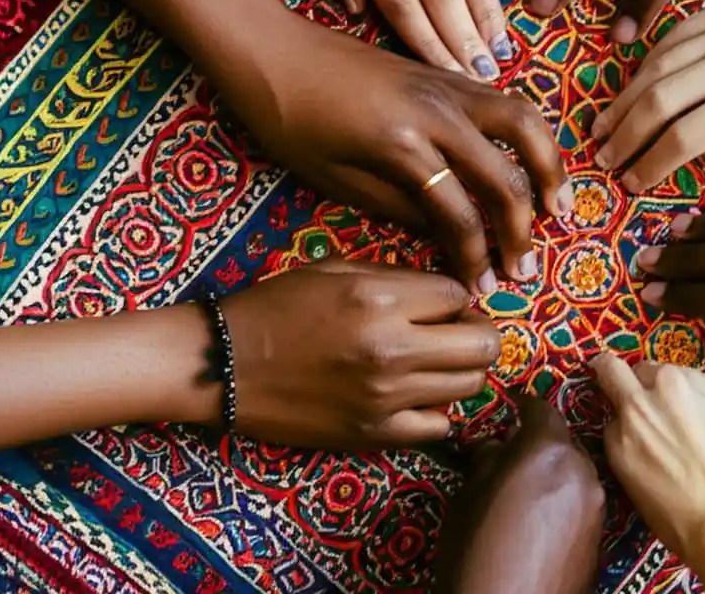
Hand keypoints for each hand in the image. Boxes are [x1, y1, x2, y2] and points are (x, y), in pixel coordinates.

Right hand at [215, 260, 497, 448]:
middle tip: (456, 333)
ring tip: (433, 363)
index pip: (460, 295)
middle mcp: (392, 348)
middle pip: (483, 345)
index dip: (454, 299)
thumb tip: (448, 294)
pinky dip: (437, 410)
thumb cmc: (275, 308)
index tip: (439, 305)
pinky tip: (415, 396)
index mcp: (380, 298)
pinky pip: (440, 426)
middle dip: (477, 334)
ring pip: (469, 385)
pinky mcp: (375, 433)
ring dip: (460, 371)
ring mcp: (386, 396)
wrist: (222, 365)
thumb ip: (397, 279)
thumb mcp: (335, 271)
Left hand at [225, 18, 571, 293]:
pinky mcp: (447, 73)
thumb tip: (451, 237)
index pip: (459, 214)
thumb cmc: (292, 122)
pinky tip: (534, 165)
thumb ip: (402, 208)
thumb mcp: (338, 180)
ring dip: (549, 169)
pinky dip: (531, 136)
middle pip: (505, 175)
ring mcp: (447, 85)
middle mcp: (436, 111)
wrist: (275, 51)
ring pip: (524, 125)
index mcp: (402, 144)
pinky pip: (508, 102)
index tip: (482, 288)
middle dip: (521, 228)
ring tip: (560, 210)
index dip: (475, 258)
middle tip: (526, 267)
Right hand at [435, 396, 604, 593]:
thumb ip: (486, 460)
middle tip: (510, 458)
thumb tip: (495, 446)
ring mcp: (596, 507)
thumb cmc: (477, 553)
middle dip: (538, 446)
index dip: (524, 406)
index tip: (513, 406)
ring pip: (575, 474)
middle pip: (562, 443)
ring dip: (553, 475)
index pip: (540, 410)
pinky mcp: (601, 538)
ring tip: (523, 495)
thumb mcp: (467, 496)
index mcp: (547, 452)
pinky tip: (539, 524)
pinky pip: (582, 505)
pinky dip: (563, 504)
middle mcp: (581, 472)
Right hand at [591, 353, 704, 572]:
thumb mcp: (633, 483)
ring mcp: (689, 382)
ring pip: (673, 373)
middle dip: (643, 385)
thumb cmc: (684, 520)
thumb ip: (625, 441)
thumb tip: (633, 428)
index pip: (608, 379)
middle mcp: (652, 392)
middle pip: (637, 368)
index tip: (621, 396)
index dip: (616, 391)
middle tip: (659, 412)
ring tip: (697, 423)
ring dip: (677, 391)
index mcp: (626, 421)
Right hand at [592, 0, 704, 191]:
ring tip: (602, 128)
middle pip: (657, 101)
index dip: (649, 165)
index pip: (685, 137)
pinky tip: (634, 88)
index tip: (630, 184)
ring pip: (655, 66)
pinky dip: (646, 65)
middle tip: (602, 160)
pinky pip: (672, 37)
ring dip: (623, 100)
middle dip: (623, 135)